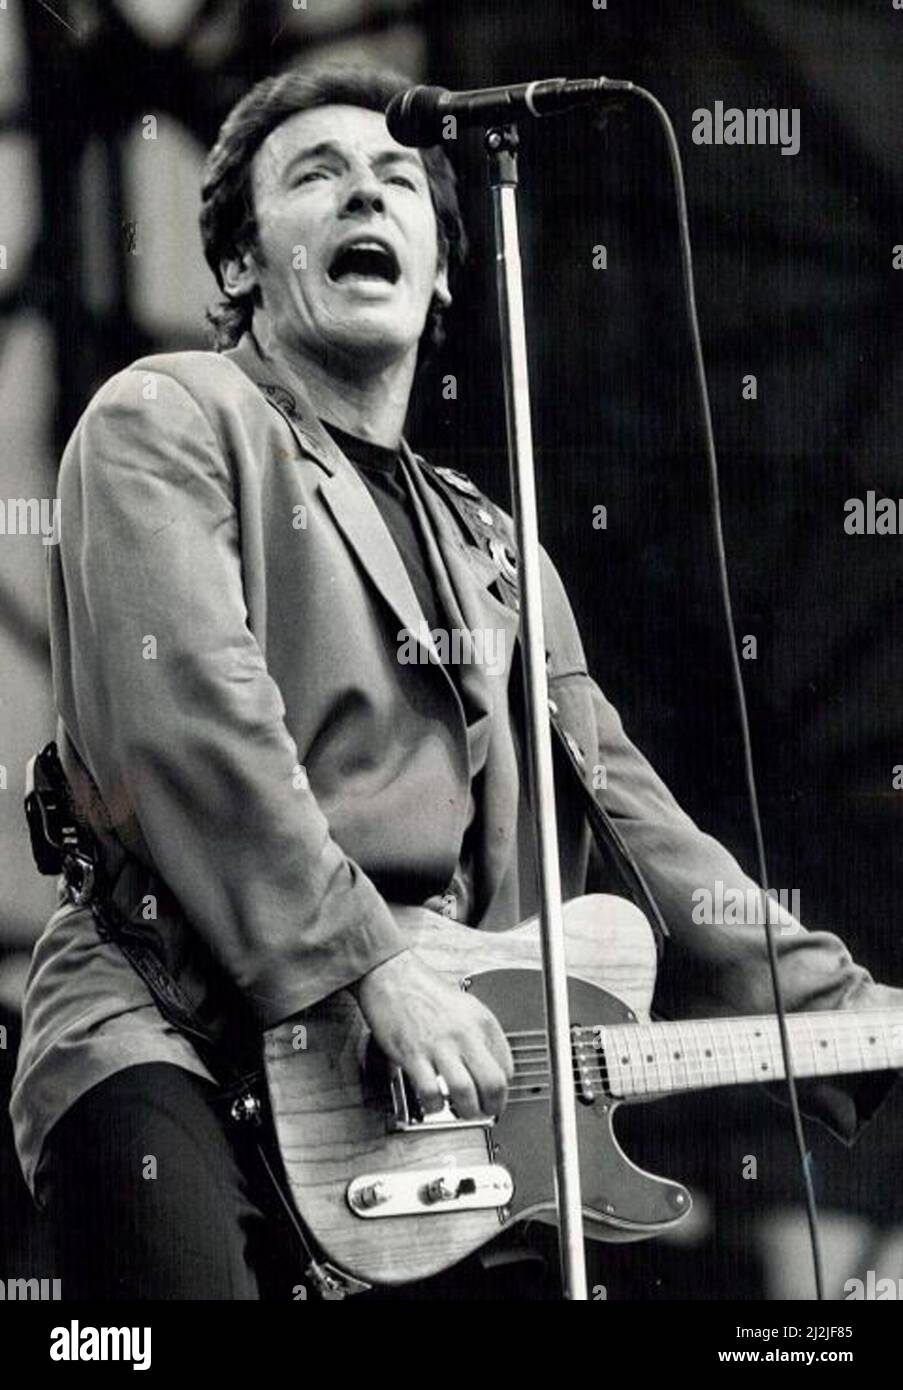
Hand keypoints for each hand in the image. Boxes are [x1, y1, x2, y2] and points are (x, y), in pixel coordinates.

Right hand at [352, 950, 513, 1119]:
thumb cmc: (426, 992)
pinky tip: (433, 1102)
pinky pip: (430, 1092)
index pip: (507, 1068)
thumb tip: (495, 1066)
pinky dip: (434, 1106)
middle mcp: (464, 1034)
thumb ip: (483, 1036)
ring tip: (460, 1111)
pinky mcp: (414, 1055)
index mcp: (481, 1022)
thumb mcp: (468, 1008)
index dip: (503, 1091)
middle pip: (493, 1083)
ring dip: (465, 1112)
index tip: (496, 1098)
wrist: (393, 977)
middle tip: (484, 1112)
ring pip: (465, 1093)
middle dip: (491, 1107)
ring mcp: (439, 1046)